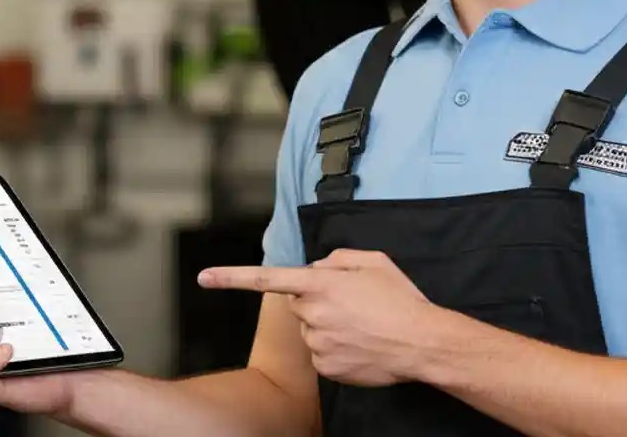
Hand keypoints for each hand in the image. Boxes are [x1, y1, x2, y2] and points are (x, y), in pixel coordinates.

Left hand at [198, 249, 440, 385]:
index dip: (231, 277)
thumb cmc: (401, 300)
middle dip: (316, 301)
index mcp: (320, 284)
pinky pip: (321, 354)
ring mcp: (318, 343)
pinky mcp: (326, 368)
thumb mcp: (373, 262)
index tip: (204, 277)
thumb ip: (338, 258)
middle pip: (299, 304)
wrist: (422, 344)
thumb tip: (318, 268)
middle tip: (352, 305)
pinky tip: (361, 345)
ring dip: (328, 326)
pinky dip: (337, 349)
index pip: (266, 278)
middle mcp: (313, 314)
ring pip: (310, 330)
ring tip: (363, 326)